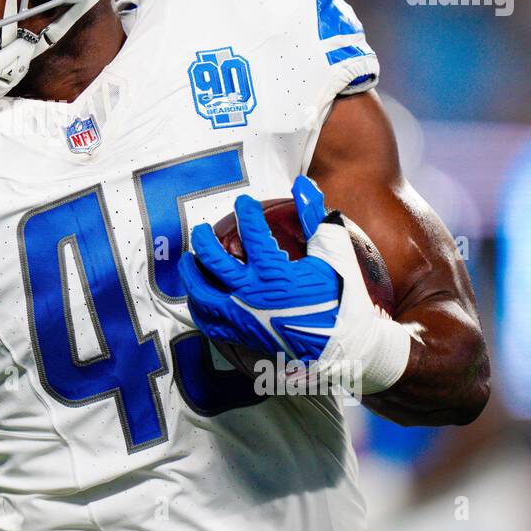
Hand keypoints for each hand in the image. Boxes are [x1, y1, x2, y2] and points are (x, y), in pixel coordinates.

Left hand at [179, 176, 345, 363]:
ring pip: (202, 292)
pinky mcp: (242, 334)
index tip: (244, 203)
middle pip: (213, 259)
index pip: (252, 232)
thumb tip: (304, 185)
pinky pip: (209, 322)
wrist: (343, 346)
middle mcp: (251, 293)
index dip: (247, 212)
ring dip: (191, 273)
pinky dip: (198, 307)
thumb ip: (315, 217)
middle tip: (202, 229)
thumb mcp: (333, 253)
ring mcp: (243, 316)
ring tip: (187, 260)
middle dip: (204, 239)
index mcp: (274, 272)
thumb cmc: (341, 298)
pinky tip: (197, 297)